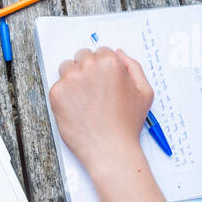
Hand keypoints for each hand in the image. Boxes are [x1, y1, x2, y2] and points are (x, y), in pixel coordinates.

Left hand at [48, 47, 153, 172]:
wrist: (110, 150)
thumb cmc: (128, 124)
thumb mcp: (144, 92)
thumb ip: (133, 67)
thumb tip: (119, 53)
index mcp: (110, 62)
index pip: (101, 52)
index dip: (104, 68)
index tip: (105, 82)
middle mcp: (88, 66)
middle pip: (82, 56)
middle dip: (88, 69)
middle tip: (95, 92)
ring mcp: (70, 79)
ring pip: (67, 68)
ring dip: (74, 78)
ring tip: (85, 100)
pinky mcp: (56, 93)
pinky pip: (58, 86)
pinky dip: (65, 95)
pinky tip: (77, 109)